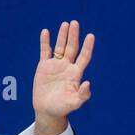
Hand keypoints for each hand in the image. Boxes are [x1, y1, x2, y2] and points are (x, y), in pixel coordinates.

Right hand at [32, 19, 93, 134]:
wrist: (47, 110)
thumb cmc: (62, 108)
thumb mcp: (74, 103)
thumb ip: (82, 94)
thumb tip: (88, 83)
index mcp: (76, 74)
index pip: (84, 57)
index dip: (87, 46)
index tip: (91, 36)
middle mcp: (67, 67)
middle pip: (72, 48)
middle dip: (73, 36)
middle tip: (75, 23)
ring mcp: (56, 65)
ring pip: (60, 47)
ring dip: (62, 36)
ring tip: (65, 24)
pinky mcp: (44, 66)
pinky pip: (45, 51)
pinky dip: (45, 42)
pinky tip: (46, 32)